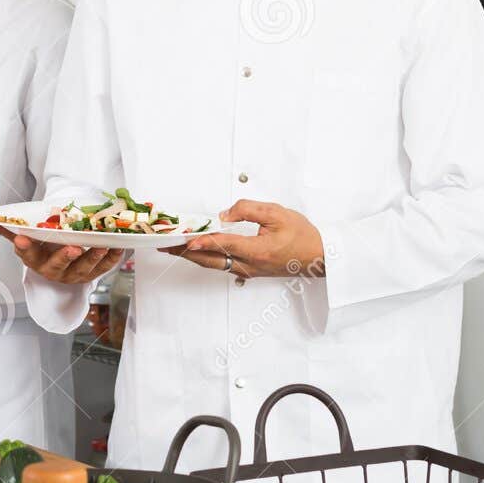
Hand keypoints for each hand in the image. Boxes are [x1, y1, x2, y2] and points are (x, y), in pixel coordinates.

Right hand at [0, 221, 122, 284]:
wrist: (61, 261)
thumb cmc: (41, 245)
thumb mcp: (24, 236)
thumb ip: (5, 227)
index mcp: (34, 259)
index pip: (27, 254)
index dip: (25, 247)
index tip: (21, 238)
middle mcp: (54, 270)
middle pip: (58, 266)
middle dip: (64, 257)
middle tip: (72, 248)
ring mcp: (75, 274)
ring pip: (84, 269)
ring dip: (93, 258)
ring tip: (100, 245)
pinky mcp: (93, 273)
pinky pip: (103, 268)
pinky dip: (111, 258)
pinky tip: (118, 247)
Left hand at [174, 200, 325, 279]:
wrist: (318, 257)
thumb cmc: (302, 235)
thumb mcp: (278, 213)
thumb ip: (249, 210)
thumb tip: (224, 214)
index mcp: (257, 250)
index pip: (223, 245)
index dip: (203, 241)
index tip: (185, 240)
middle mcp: (249, 265)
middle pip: (210, 260)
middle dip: (186, 252)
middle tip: (165, 245)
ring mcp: (247, 271)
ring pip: (213, 265)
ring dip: (192, 256)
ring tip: (173, 249)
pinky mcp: (248, 272)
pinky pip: (221, 266)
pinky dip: (205, 258)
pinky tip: (195, 252)